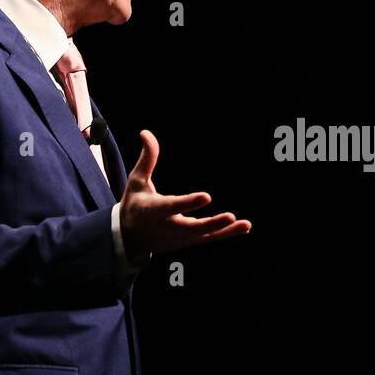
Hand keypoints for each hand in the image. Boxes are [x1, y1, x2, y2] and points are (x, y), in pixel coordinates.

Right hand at [120, 129, 251, 261]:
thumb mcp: (136, 181)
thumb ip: (147, 159)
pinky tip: (244, 227)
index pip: (172, 206)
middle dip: (212, 223)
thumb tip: (146, 132)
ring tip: (244, 224)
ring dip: (224, 230)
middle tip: (230, 216)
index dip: (188, 203)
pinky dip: (226, 234)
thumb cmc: (134, 204)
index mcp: (153, 210)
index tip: (206, 196)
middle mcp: (168, 227)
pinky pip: (209, 238)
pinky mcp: (188, 241)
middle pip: (192, 227)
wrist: (130, 239)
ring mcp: (180, 237)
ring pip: (204, 235)